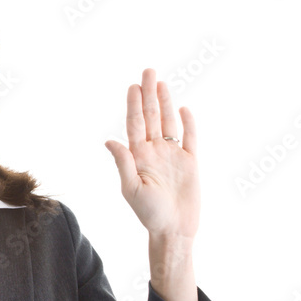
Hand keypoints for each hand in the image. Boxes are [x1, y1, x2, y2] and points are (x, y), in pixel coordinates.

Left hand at [104, 68, 199, 239]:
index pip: (135, 125)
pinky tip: (183, 108)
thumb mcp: (132, 189)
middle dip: (148, 95)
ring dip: (165, 102)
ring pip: (169, 123)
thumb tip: (110, 140)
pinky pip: (189, 138)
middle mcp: (154, 152)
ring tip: (161, 82)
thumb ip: (123, 163)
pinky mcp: (190, 162)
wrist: (174, 229)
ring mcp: (172, 155)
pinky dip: (188, 123)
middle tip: (147, 71)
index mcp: (138, 157)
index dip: (133, 105)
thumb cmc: (149, 214)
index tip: (132, 86)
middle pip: (151, 117)